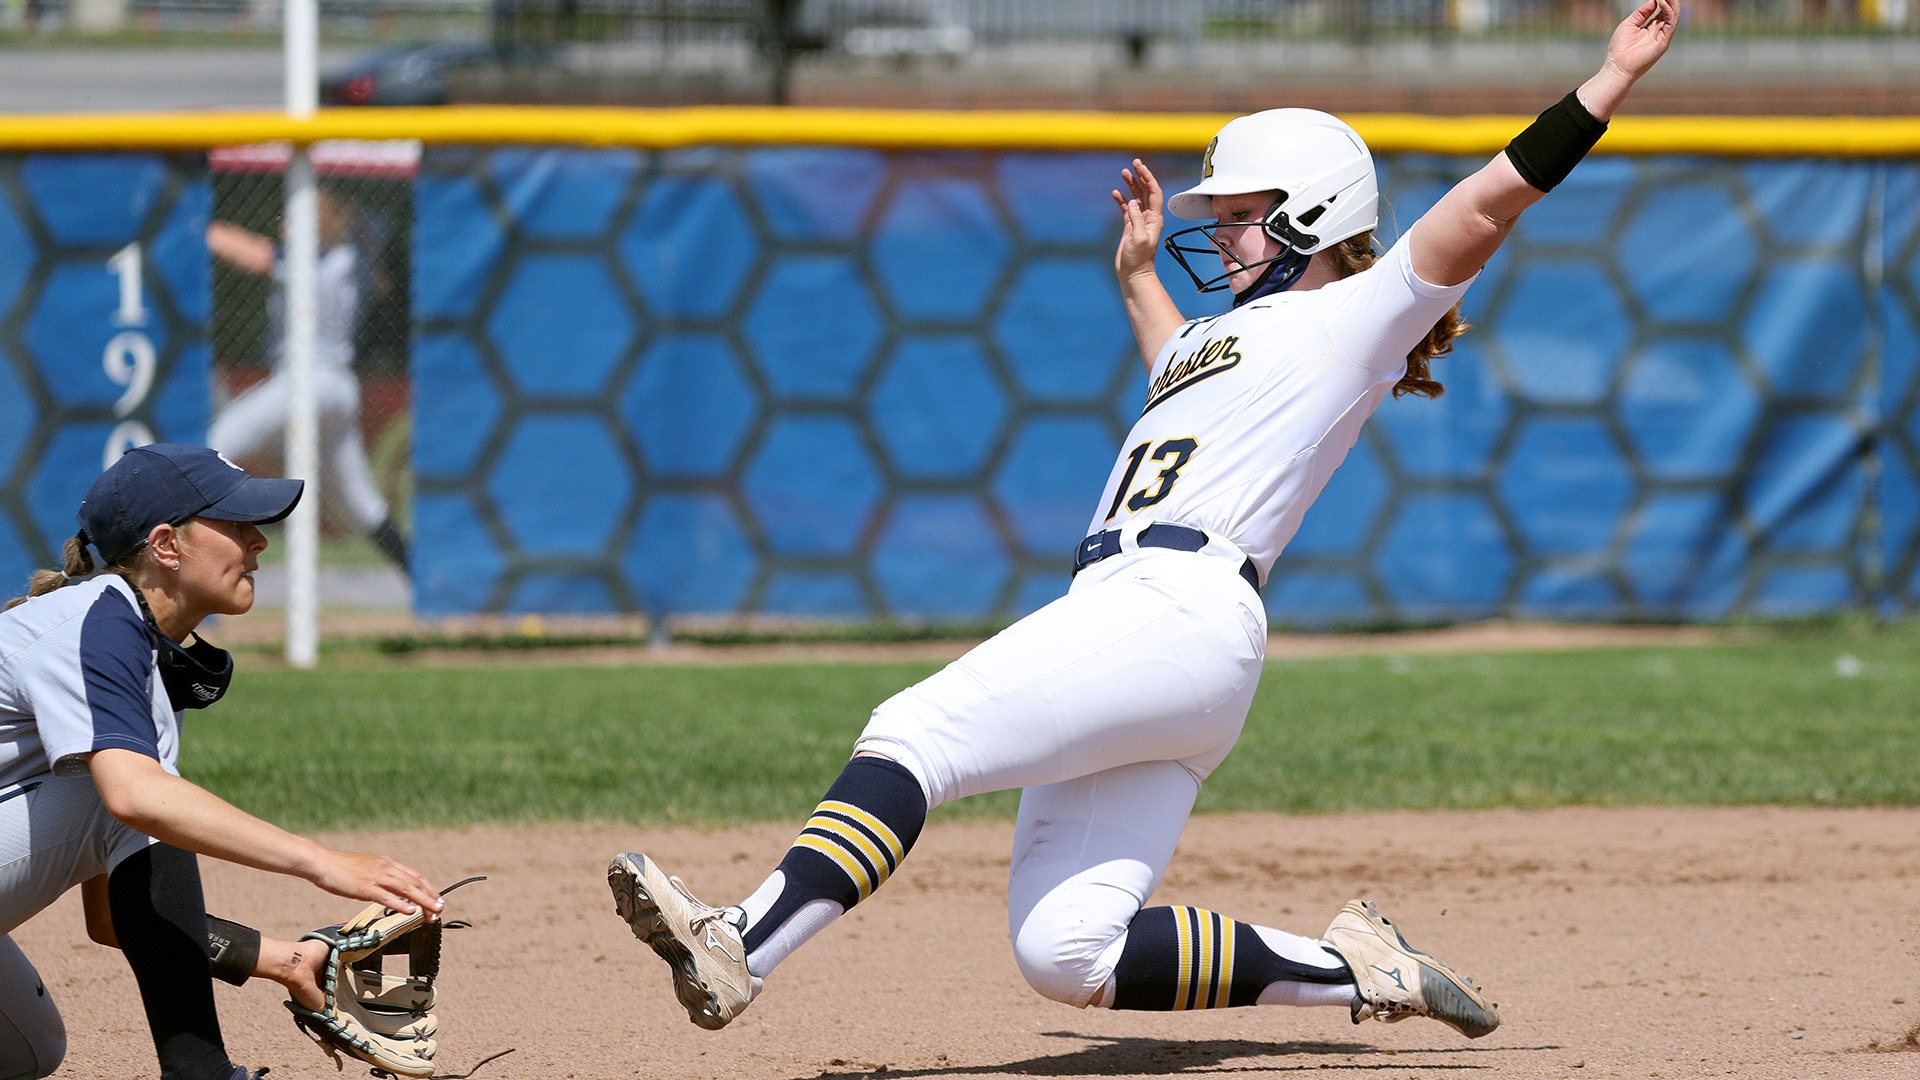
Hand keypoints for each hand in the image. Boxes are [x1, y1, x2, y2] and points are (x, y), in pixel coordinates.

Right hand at [308, 849, 443, 915]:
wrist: (322, 862)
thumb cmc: (341, 867)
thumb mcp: (367, 868)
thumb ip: (380, 876)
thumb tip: (390, 888)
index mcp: (387, 863)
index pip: (415, 875)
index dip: (428, 888)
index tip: (437, 899)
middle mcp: (385, 868)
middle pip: (415, 882)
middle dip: (430, 897)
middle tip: (440, 909)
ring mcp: (376, 877)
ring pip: (406, 889)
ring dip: (422, 901)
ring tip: (432, 912)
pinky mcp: (365, 887)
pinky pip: (386, 896)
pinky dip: (400, 904)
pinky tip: (409, 911)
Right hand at [1112, 158, 1164, 282]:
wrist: (1134, 274)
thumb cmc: (1138, 260)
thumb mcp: (1139, 239)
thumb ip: (1136, 219)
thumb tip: (1132, 202)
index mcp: (1154, 218)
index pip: (1153, 192)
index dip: (1148, 177)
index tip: (1140, 166)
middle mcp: (1149, 218)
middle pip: (1146, 191)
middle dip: (1140, 176)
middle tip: (1133, 163)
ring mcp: (1139, 221)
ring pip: (1136, 198)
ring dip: (1131, 185)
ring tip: (1123, 173)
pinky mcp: (1130, 227)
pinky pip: (1126, 209)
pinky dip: (1122, 199)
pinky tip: (1115, 193)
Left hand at [1603, 0, 1676, 82]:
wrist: (1618, 67)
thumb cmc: (1620, 48)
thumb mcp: (1629, 24)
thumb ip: (1641, 13)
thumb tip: (1653, 0)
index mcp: (1650, 28)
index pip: (1661, 11)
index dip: (1662, 1)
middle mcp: (1658, 32)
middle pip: (1670, 12)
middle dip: (1669, 0)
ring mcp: (1662, 37)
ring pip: (1673, 16)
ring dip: (1672, 3)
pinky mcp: (1664, 42)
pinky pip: (1671, 23)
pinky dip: (1669, 11)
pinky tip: (1662, 2)